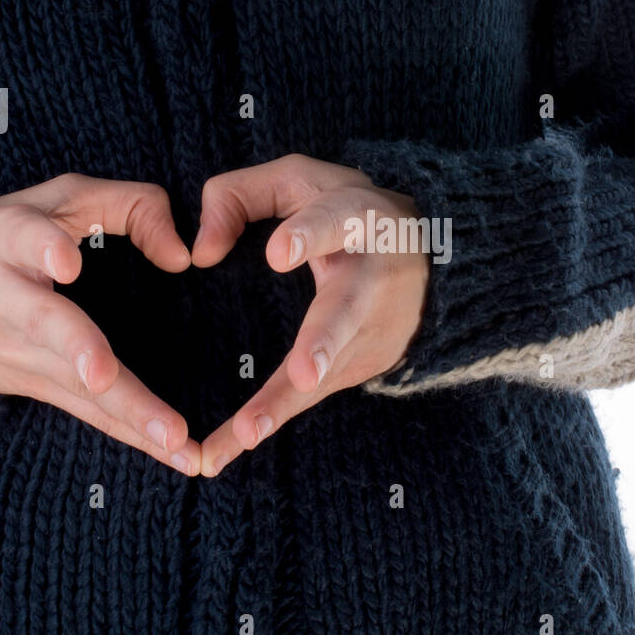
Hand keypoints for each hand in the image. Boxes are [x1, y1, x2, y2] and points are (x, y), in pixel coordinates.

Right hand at [0, 173, 200, 474]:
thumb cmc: (15, 235)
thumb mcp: (64, 199)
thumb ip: (130, 207)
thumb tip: (182, 256)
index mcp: (9, 240)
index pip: (22, 240)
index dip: (42, 248)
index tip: (65, 262)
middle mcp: (5, 300)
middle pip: (47, 326)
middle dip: (79, 352)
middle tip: (104, 377)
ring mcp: (16, 351)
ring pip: (74, 385)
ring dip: (128, 414)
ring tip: (175, 440)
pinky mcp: (34, 387)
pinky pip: (89, 412)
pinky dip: (134, 435)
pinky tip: (179, 456)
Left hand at [190, 154, 430, 475]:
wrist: (434, 260)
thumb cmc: (344, 213)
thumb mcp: (298, 181)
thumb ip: (238, 197)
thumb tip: (199, 253)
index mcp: (356, 221)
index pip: (336, 223)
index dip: (310, 235)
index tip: (277, 252)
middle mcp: (371, 280)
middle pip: (347, 313)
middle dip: (324, 343)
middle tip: (305, 375)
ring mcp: (369, 332)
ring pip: (326, 370)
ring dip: (284, 403)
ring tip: (247, 432)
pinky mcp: (357, 367)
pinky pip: (305, 397)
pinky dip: (266, 423)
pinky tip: (220, 453)